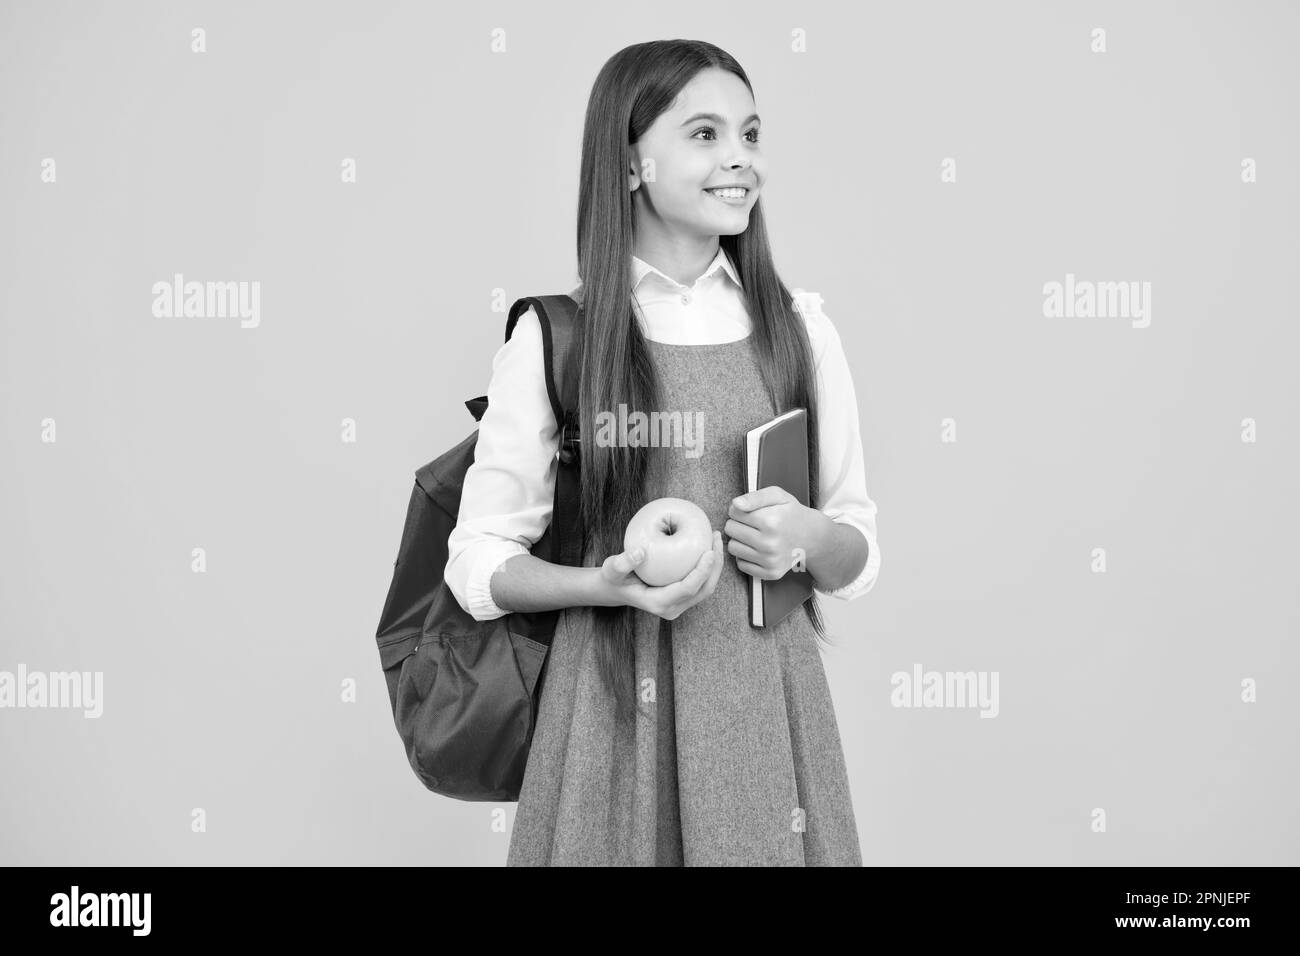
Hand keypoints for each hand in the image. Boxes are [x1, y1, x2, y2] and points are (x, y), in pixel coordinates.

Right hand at [599, 530, 723, 620]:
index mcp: (658, 603)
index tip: (710, 551)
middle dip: (715, 566)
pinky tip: (706, 545)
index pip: (687, 589)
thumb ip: (623, 562)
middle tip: (717, 539)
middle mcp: (672, 608)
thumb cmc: (614, 578)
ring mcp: (678, 605)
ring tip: (716, 539)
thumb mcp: (612, 569)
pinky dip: (707, 566)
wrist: (616, 589)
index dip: (702, 572)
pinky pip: (700, 583)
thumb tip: (640, 552)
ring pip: (705, 587)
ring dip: (715, 565)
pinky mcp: (682, 599)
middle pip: (703, 589)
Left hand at [724, 486, 818, 580]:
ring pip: (733, 548)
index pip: (734, 513)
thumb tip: (735, 505)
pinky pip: (741, 565)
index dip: (739, 509)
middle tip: (752, 524)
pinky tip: (757, 549)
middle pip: (730, 530)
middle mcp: (770, 544)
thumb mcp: (777, 496)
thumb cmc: (791, 514)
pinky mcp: (770, 573)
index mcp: (771, 522)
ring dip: (739, 540)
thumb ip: (754, 497)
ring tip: (754, 535)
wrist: (812, 537)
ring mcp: (770, 561)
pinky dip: (746, 556)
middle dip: (737, 523)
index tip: (751, 511)